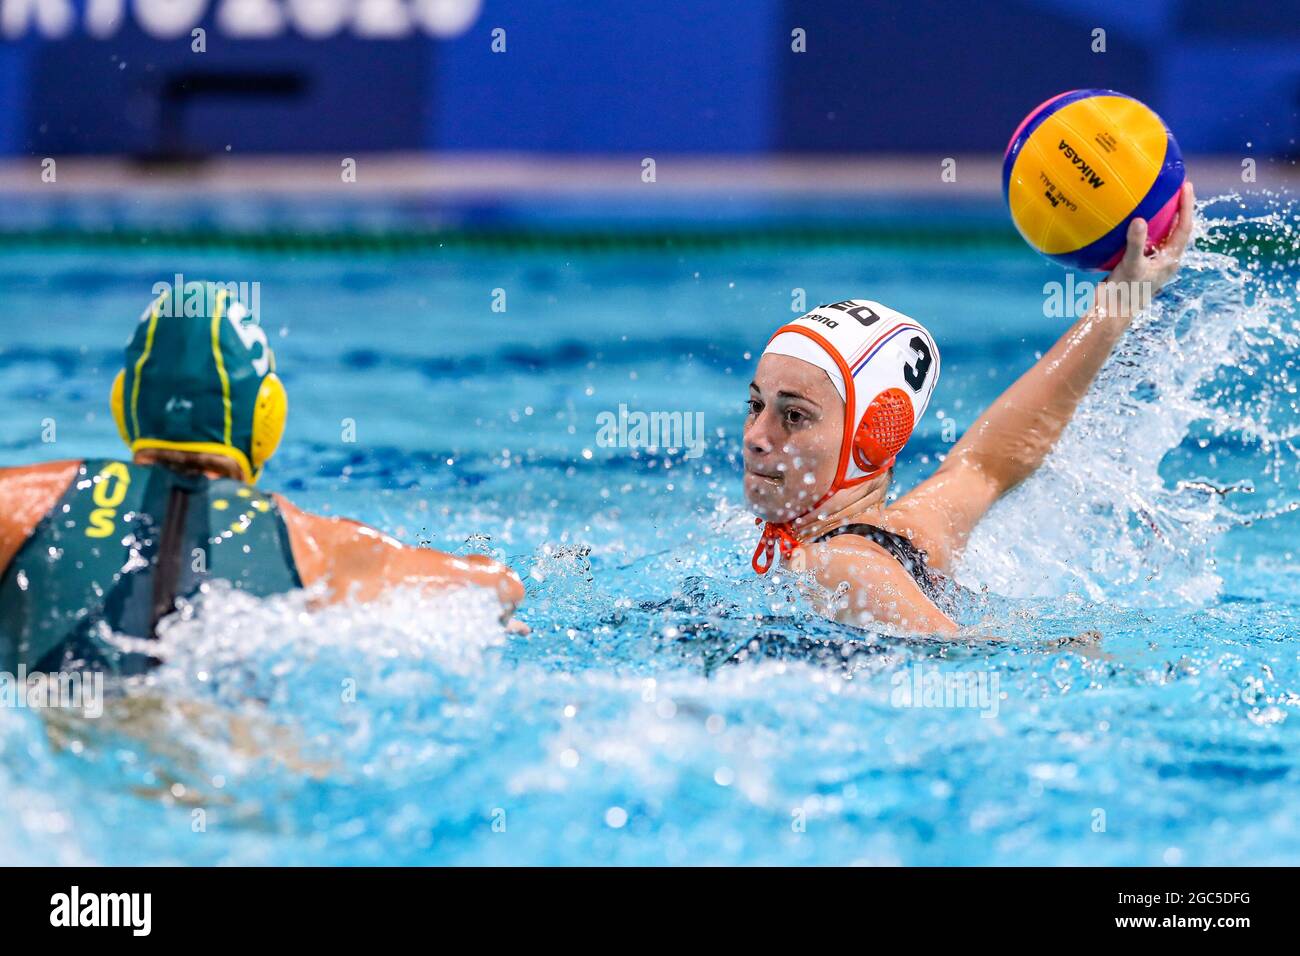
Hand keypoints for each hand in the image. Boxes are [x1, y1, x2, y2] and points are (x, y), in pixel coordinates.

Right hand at [1104, 180, 1194, 295]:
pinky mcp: (1137, 264)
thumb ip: (1136, 243)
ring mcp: (1151, 262)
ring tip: (1157, 197)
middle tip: (1176, 186)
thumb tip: (1140, 220)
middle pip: (1178, 228)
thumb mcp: (1130, 267)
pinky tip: (1130, 219)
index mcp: (1170, 260)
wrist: (1110, 314)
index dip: (1187, 206)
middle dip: (1178, 207)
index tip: (1186, 186)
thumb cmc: (1123, 293)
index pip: (1184, 227)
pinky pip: (1144, 240)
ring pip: (1162, 234)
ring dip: (1161, 216)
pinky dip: (1142, 227)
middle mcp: (1164, 259)